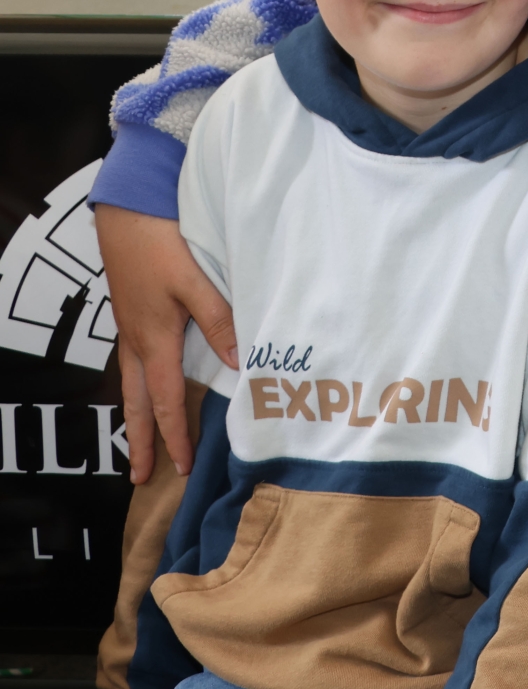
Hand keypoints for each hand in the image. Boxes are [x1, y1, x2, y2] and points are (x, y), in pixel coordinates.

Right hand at [96, 205, 234, 483]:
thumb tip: (239, 362)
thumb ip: (218, 321)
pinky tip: (149, 384)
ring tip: (141, 441)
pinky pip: (133, 362)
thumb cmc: (162, 245)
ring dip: (139, 415)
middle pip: (139, 403)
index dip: (176, 436)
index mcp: (155, 340)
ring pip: (133, 384)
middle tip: (142, 476)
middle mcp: (137, 340)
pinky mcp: (130, 313)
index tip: (183, 468)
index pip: (168, 401)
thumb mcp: (195, 282)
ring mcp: (130, 327)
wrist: (126, 212)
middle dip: (142, 441)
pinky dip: (139, 385)